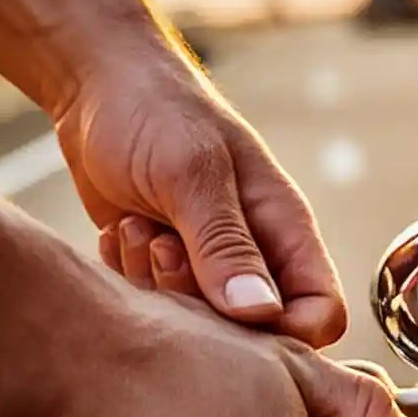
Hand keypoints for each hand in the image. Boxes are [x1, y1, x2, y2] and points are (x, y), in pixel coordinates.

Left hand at [55, 60, 345, 346]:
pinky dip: (130, 279)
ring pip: (199, 326)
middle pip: (253, 333)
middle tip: (165, 247)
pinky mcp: (163, 268)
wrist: (96, 81)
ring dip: (158, 286)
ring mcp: (207, 264)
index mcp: (285, 229)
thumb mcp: (192, 174)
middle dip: (201, 305)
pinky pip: (155, 310)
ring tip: (141, 227)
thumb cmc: (157, 109)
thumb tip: (261, 315)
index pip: (321, 314)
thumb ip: (226, 246)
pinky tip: (121, 231)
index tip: (231, 317)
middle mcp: (255, 254)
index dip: (287, 334)